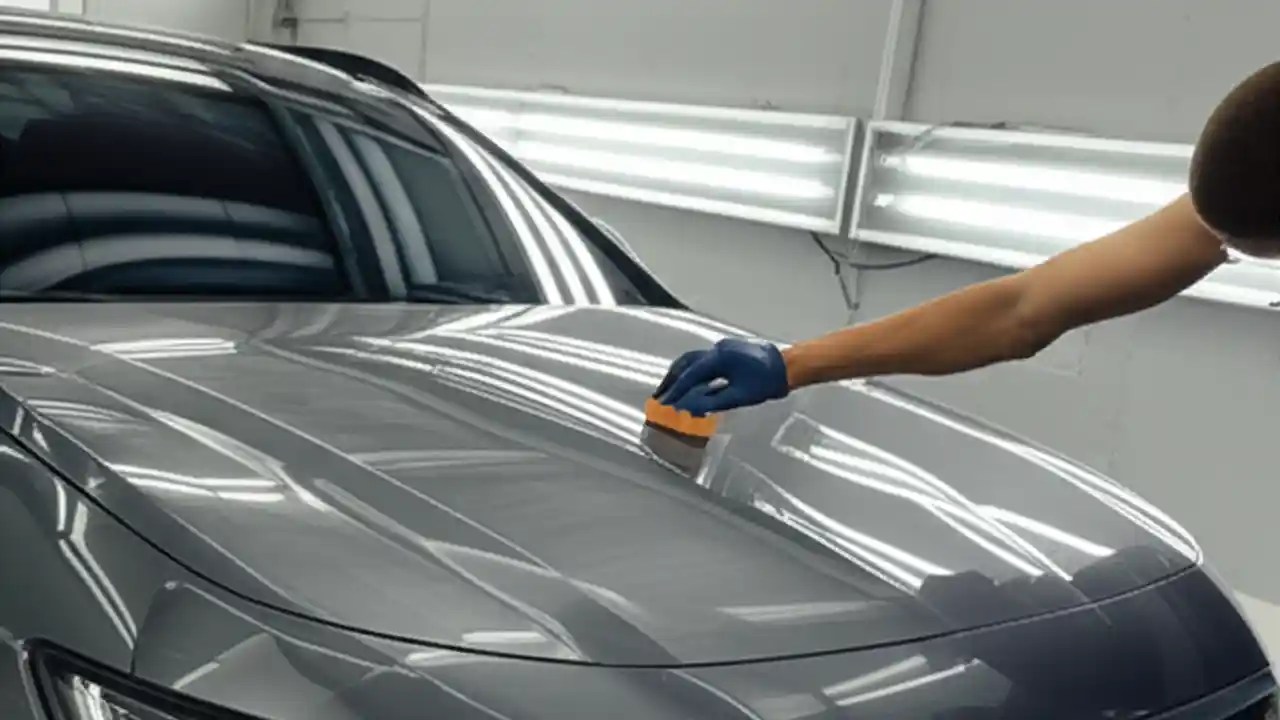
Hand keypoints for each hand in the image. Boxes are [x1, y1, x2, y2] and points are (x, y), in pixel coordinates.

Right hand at [654, 338, 788, 415]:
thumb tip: (690, 407)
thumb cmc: (767, 383)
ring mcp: (721, 349)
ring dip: (679, 375)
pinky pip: (702, 361)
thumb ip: (713, 401)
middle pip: (686, 364)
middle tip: (659, 397)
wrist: (788, 367)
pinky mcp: (726, 352)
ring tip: (669, 391)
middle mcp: (716, 349)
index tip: (664, 403)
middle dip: (671, 381)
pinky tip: (688, 385)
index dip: (676, 391)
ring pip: (692, 360)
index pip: (690, 375)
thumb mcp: (740, 396)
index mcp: (718, 358)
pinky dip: (691, 373)